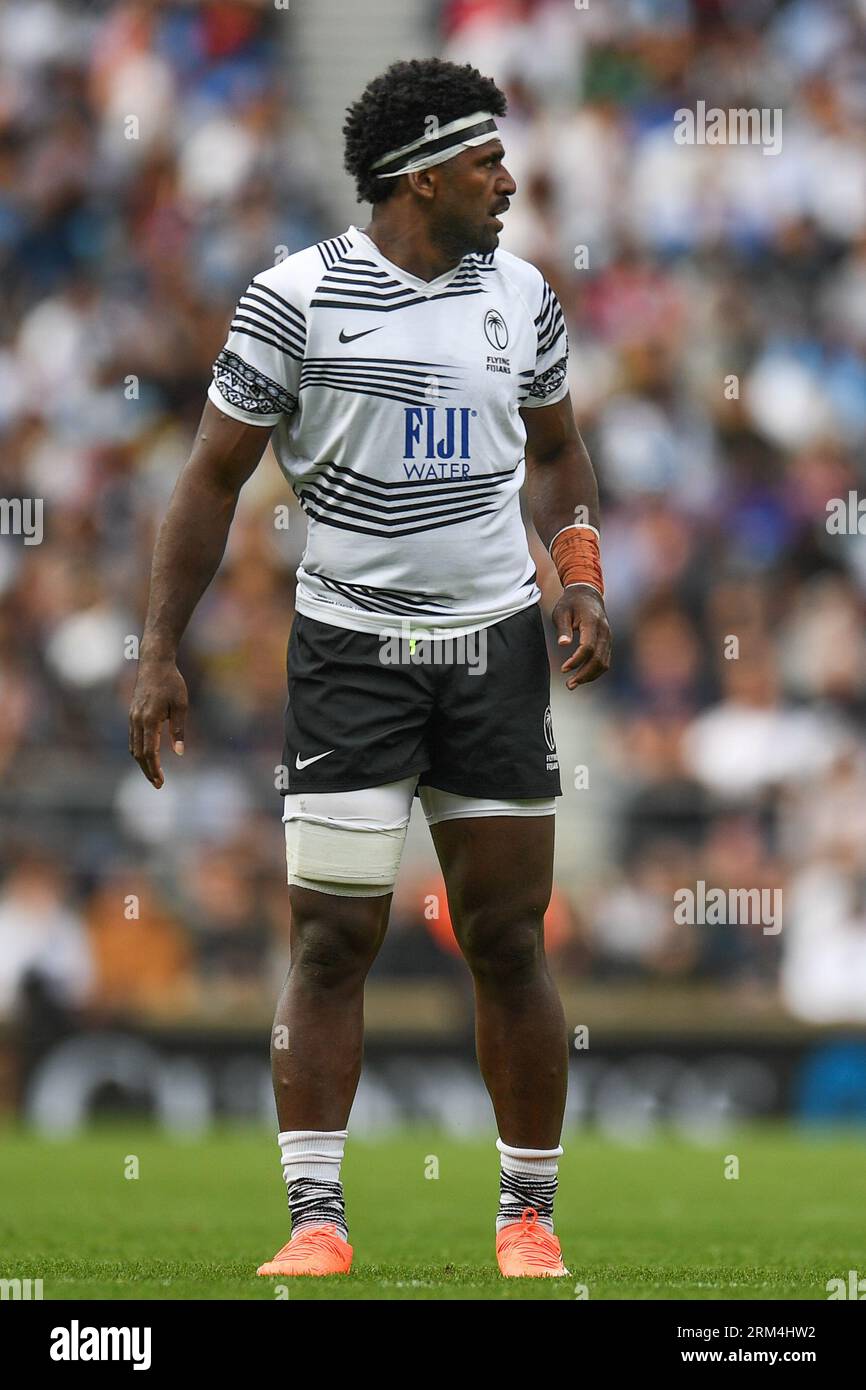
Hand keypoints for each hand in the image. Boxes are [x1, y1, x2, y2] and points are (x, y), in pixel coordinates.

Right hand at [128, 658, 187, 787]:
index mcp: (149, 719)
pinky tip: (147, 758)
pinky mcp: (132, 715)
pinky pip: (133, 738)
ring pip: (134, 747)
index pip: (149, 752)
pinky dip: (139, 751)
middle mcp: (137, 721)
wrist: (154, 664)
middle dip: (148, 771)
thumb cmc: (172, 683)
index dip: (155, 769)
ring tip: (153, 775)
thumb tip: (179, 752)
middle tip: (158, 784)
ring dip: (142, 763)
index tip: (161, 782)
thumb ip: (179, 730)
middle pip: (139, 754)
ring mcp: (132, 718)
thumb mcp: (181, 706)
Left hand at [552, 586, 611, 688]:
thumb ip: (563, 629)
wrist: (587, 594)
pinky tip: (582, 676)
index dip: (576, 660)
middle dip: (584, 674)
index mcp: (592, 622)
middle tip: (569, 684)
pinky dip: (595, 671)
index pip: (588, 647)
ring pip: (604, 662)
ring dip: (590, 676)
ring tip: (573, 684)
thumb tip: (563, 644)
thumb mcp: (561, 612)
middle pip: (598, 659)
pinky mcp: (608, 642)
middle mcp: (604, 631)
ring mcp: (608, 637)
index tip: (563, 669)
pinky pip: (605, 660)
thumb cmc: (571, 604)